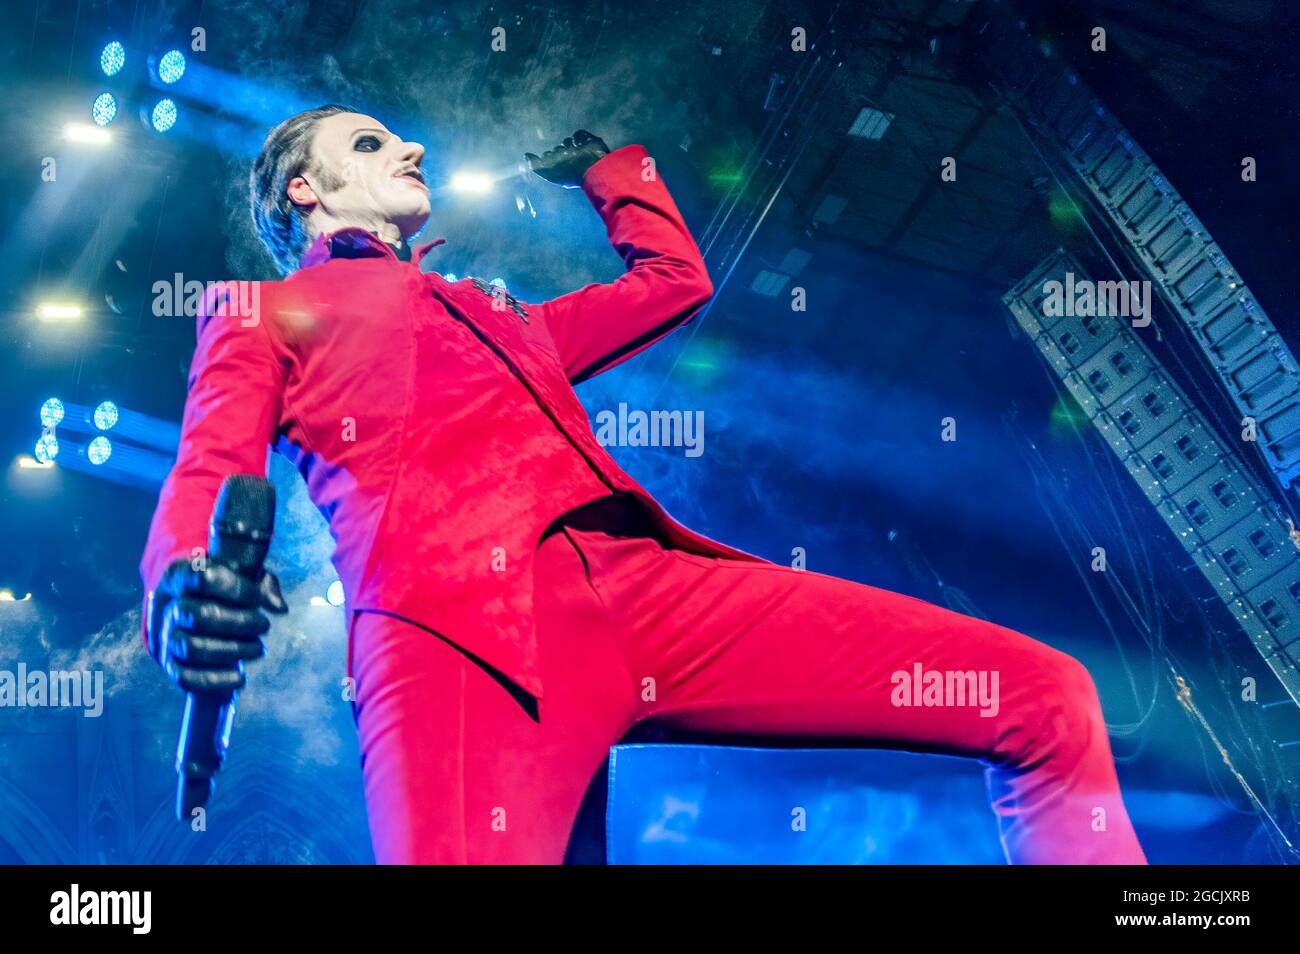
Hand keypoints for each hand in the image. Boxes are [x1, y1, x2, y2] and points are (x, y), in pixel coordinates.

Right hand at [147, 557, 286, 693]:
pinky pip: (186, 677)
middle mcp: (167, 606)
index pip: (204, 578)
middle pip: (199, 616)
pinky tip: (240, 677)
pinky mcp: (169, 664)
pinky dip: (216, 680)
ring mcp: (166, 637)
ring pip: (193, 648)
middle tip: (264, 626)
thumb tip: (279, 608)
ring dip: (233, 651)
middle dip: (239, 623)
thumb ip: (263, 584)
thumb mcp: (240, 575)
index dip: (237, 589)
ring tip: (258, 649)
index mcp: (180, 576)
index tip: (258, 599)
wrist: (188, 614)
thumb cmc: (220, 590)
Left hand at [525, 130, 610, 187]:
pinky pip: (579, 133)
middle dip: (558, 151)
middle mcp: (569, 160)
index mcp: (561, 168)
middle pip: (557, 149)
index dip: (547, 157)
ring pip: (566, 141)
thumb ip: (536, 165)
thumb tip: (526, 156)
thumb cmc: (571, 174)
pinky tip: (579, 144)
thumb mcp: (549, 173)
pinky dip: (578, 136)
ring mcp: (579, 151)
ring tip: (573, 152)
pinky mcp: (589, 142)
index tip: (549, 158)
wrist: (592, 169)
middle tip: (564, 157)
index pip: (549, 157)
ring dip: (567, 144)